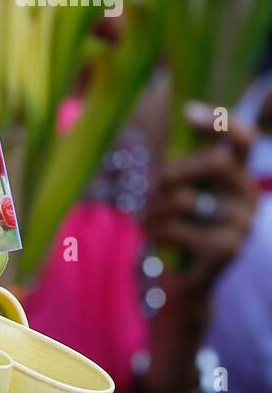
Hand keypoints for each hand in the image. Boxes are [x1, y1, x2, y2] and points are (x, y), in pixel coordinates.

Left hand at [140, 106, 256, 296]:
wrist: (182, 285)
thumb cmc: (175, 229)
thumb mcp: (175, 191)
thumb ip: (174, 160)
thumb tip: (158, 108)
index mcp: (238, 178)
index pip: (245, 140)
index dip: (222, 122)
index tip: (187, 111)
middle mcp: (249, 198)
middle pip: (218, 162)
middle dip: (172, 171)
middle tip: (149, 190)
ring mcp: (242, 227)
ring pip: (186, 198)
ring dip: (152, 209)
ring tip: (143, 220)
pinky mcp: (225, 253)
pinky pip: (175, 229)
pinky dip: (154, 231)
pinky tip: (152, 240)